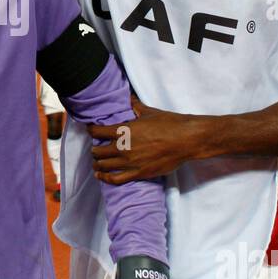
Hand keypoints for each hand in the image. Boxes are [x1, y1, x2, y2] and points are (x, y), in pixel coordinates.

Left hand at [88, 99, 215, 184]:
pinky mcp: (138, 173)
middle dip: (94, 150)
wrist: (186, 140)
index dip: (92, 130)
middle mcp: (122, 147)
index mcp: (123, 130)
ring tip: (97, 164)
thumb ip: (136, 106)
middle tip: (96, 149)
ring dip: (98, 164)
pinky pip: (115, 179)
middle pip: (97, 151)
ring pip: (104, 166)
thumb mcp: (149, 112)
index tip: (92, 130)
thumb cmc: (169, 124)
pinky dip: (106, 178)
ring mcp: (129, 162)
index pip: (97, 131)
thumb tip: (130, 98)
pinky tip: (102, 176)